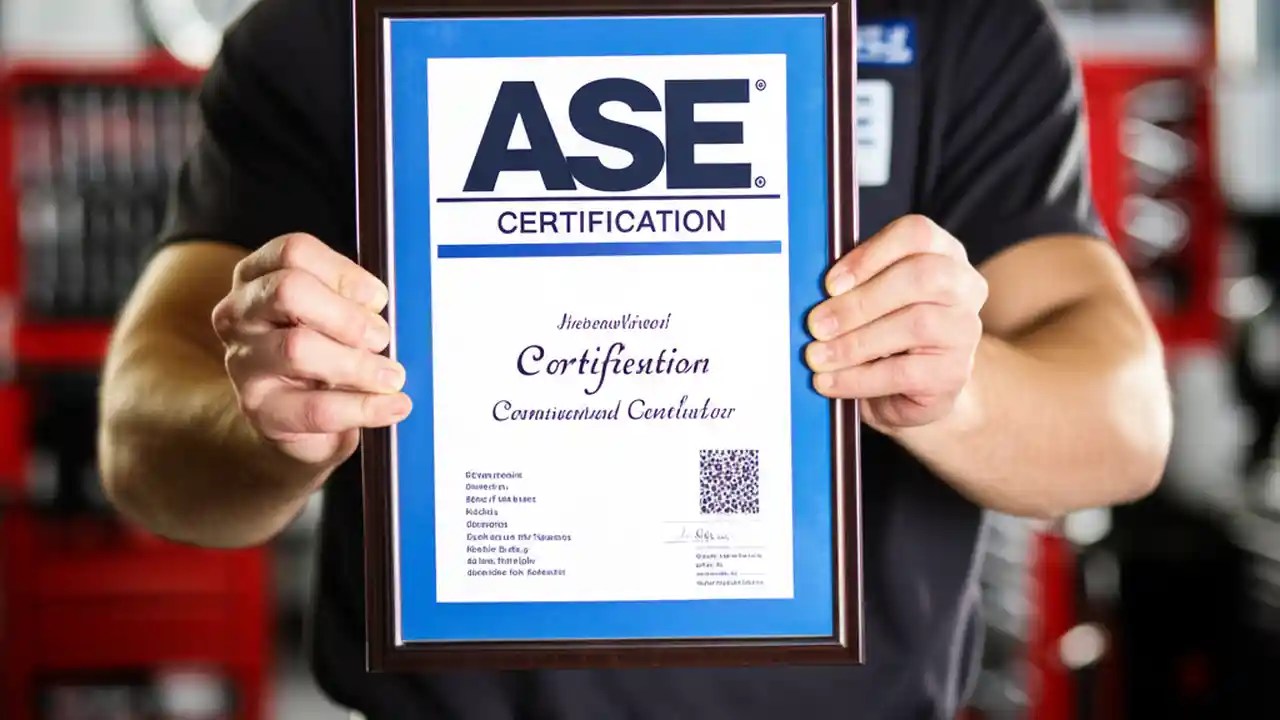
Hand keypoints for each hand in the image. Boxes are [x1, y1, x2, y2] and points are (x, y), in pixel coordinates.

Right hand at [211, 233, 410, 469]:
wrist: (292, 417)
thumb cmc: (319, 352)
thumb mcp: (331, 315)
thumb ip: (353, 302)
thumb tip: (384, 308)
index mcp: (259, 276)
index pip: (293, 252)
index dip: (343, 271)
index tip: (378, 298)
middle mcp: (240, 313)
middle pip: (288, 290)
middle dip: (347, 316)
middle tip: (381, 338)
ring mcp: (243, 362)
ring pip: (297, 348)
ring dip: (357, 364)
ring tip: (392, 377)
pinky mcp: (260, 410)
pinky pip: (314, 407)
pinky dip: (362, 407)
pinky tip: (392, 406)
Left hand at [804, 215, 987, 430]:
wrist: (910, 391)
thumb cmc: (884, 334)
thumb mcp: (868, 301)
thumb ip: (850, 285)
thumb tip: (808, 290)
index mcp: (942, 254)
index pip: (917, 234)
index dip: (870, 254)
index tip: (830, 283)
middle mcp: (963, 287)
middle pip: (921, 277)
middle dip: (860, 301)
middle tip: (816, 324)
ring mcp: (964, 330)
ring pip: (915, 324)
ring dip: (855, 342)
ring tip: (817, 356)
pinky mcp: (954, 373)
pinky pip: (904, 372)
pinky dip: (858, 378)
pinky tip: (830, 382)